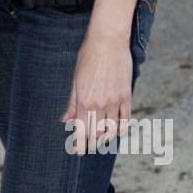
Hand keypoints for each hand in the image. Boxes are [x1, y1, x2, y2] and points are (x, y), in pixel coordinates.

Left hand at [61, 34, 132, 154]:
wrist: (109, 41)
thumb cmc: (88, 57)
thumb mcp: (75, 80)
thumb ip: (71, 103)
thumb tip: (65, 120)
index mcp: (84, 101)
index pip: (81, 131)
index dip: (80, 144)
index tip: (79, 151)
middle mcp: (100, 105)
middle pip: (96, 134)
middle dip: (91, 144)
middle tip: (88, 148)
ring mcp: (115, 101)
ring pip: (111, 129)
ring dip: (105, 138)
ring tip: (101, 141)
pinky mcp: (126, 96)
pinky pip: (125, 119)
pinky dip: (121, 128)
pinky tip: (117, 131)